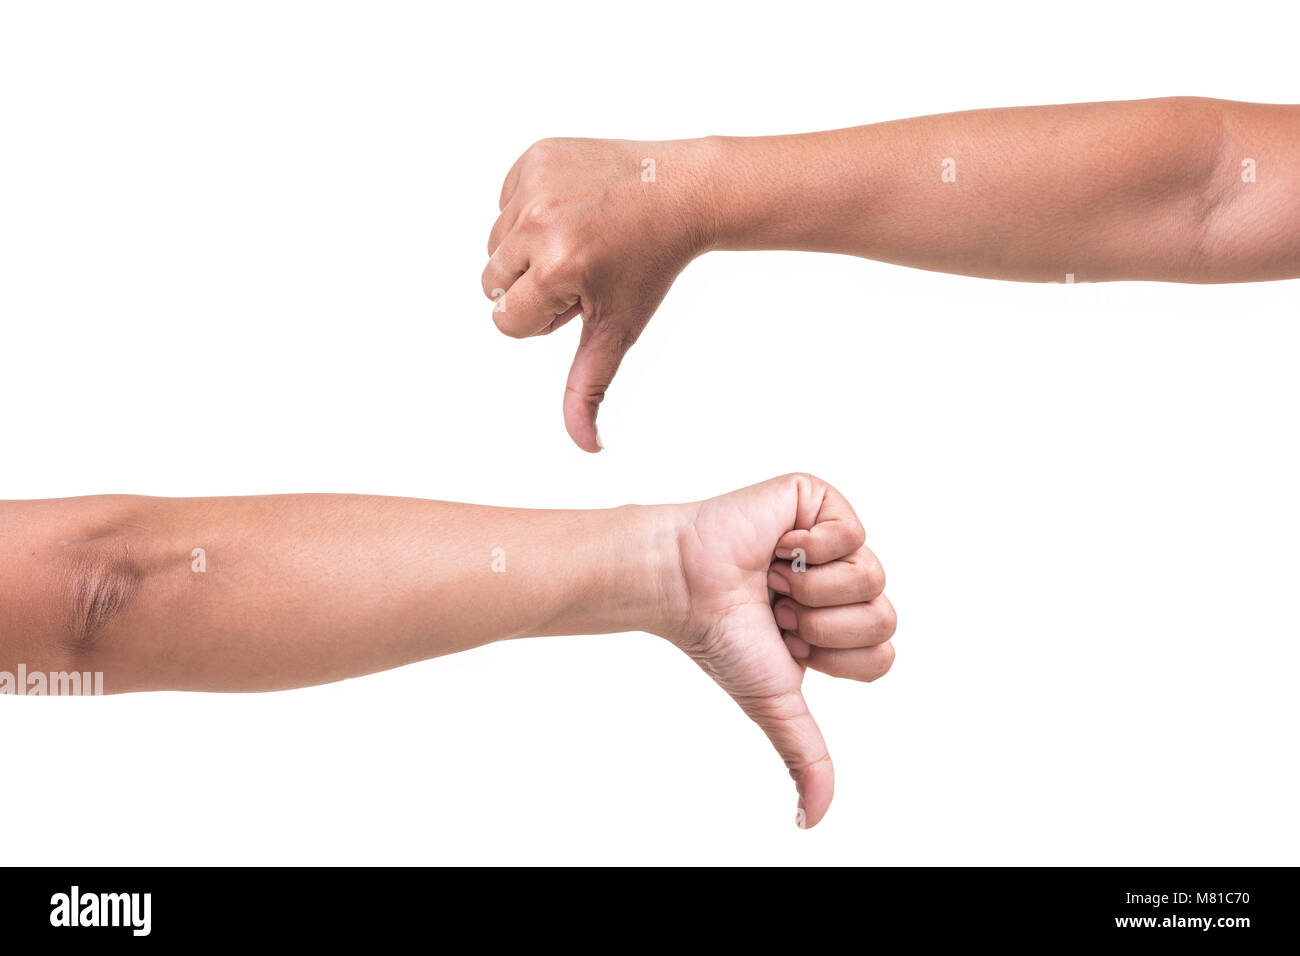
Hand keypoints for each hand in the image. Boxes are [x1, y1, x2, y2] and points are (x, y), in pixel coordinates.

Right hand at [482, 137, 715, 451]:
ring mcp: (536, 182)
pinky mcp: (535, 154)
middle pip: (492, 283)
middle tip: (583, 270)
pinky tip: (573, 210)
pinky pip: (505, 201)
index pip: (507, 321)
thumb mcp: (618, 332)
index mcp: (559, 269)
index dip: (545, 317)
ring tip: (578, 240)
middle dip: (531, 286)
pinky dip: (529, 210)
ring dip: (527, 249)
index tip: (582, 297)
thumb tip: (587, 446)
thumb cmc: (649, 268)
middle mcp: (541, 222)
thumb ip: (588, 388)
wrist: (682, 192)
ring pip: (494, 243)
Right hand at [662, 473, 895, 827]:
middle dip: (822, 624)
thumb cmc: (718, 636)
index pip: (883, 655)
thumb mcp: (774, 700)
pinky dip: (807, 546)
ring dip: (812, 587)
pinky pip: (852, 530)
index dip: (833, 656)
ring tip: (775, 577)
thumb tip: (811, 822)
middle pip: (886, 617)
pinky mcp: (818, 499)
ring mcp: (833, 538)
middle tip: (779, 608)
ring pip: (874, 575)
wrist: (683, 584)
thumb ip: (805, 756)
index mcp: (836, 625)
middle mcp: (841, 583)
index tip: (786, 641)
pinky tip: (777, 544)